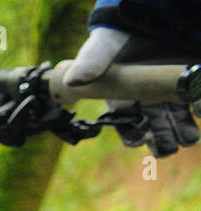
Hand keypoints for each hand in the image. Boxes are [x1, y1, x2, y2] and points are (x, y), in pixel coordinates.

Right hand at [67, 26, 199, 156]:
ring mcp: (170, 87)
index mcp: (123, 95)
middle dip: (163, 140)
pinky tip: (199, 109)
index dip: (133, 135)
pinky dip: (199, 105)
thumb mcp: (104, 45)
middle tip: (168, 148)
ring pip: (177, 118)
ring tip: (189, 138)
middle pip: (155, 126)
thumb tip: (72, 82)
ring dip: (184, 131)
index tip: (140, 140)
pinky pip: (195, 98)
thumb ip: (91, 62)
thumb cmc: (120, 32)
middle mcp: (147, 96)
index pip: (127, 123)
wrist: (147, 9)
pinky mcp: (189, 76)